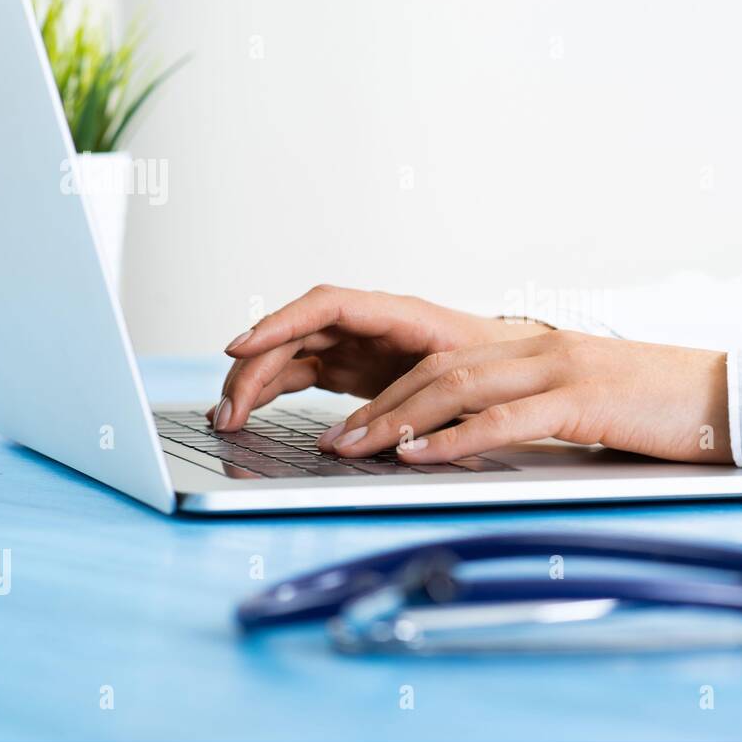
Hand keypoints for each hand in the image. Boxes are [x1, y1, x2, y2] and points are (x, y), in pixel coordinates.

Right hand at [208, 286, 549, 430]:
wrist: (515, 368)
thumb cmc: (496, 365)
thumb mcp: (469, 380)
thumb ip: (427, 400)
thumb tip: (379, 436)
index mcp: (397, 313)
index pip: (327, 305)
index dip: (281, 323)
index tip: (241, 347)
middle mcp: (368, 324)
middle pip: (296, 332)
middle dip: (254, 367)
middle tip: (227, 410)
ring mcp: (355, 344)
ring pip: (289, 353)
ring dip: (254, 382)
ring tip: (227, 420)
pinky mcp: (349, 368)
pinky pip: (298, 372)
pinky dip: (271, 391)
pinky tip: (248, 414)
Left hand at [317, 330, 730, 463]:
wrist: (727, 396)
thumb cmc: (659, 407)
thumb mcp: (586, 403)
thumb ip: (535, 410)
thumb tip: (482, 442)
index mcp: (535, 347)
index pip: (444, 365)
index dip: (391, 394)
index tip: (354, 426)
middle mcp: (538, 348)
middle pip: (437, 372)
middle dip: (378, 409)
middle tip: (336, 442)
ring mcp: (560, 369)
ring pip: (458, 389)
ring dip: (399, 422)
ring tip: (356, 450)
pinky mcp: (583, 400)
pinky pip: (505, 420)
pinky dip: (453, 439)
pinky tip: (419, 457)